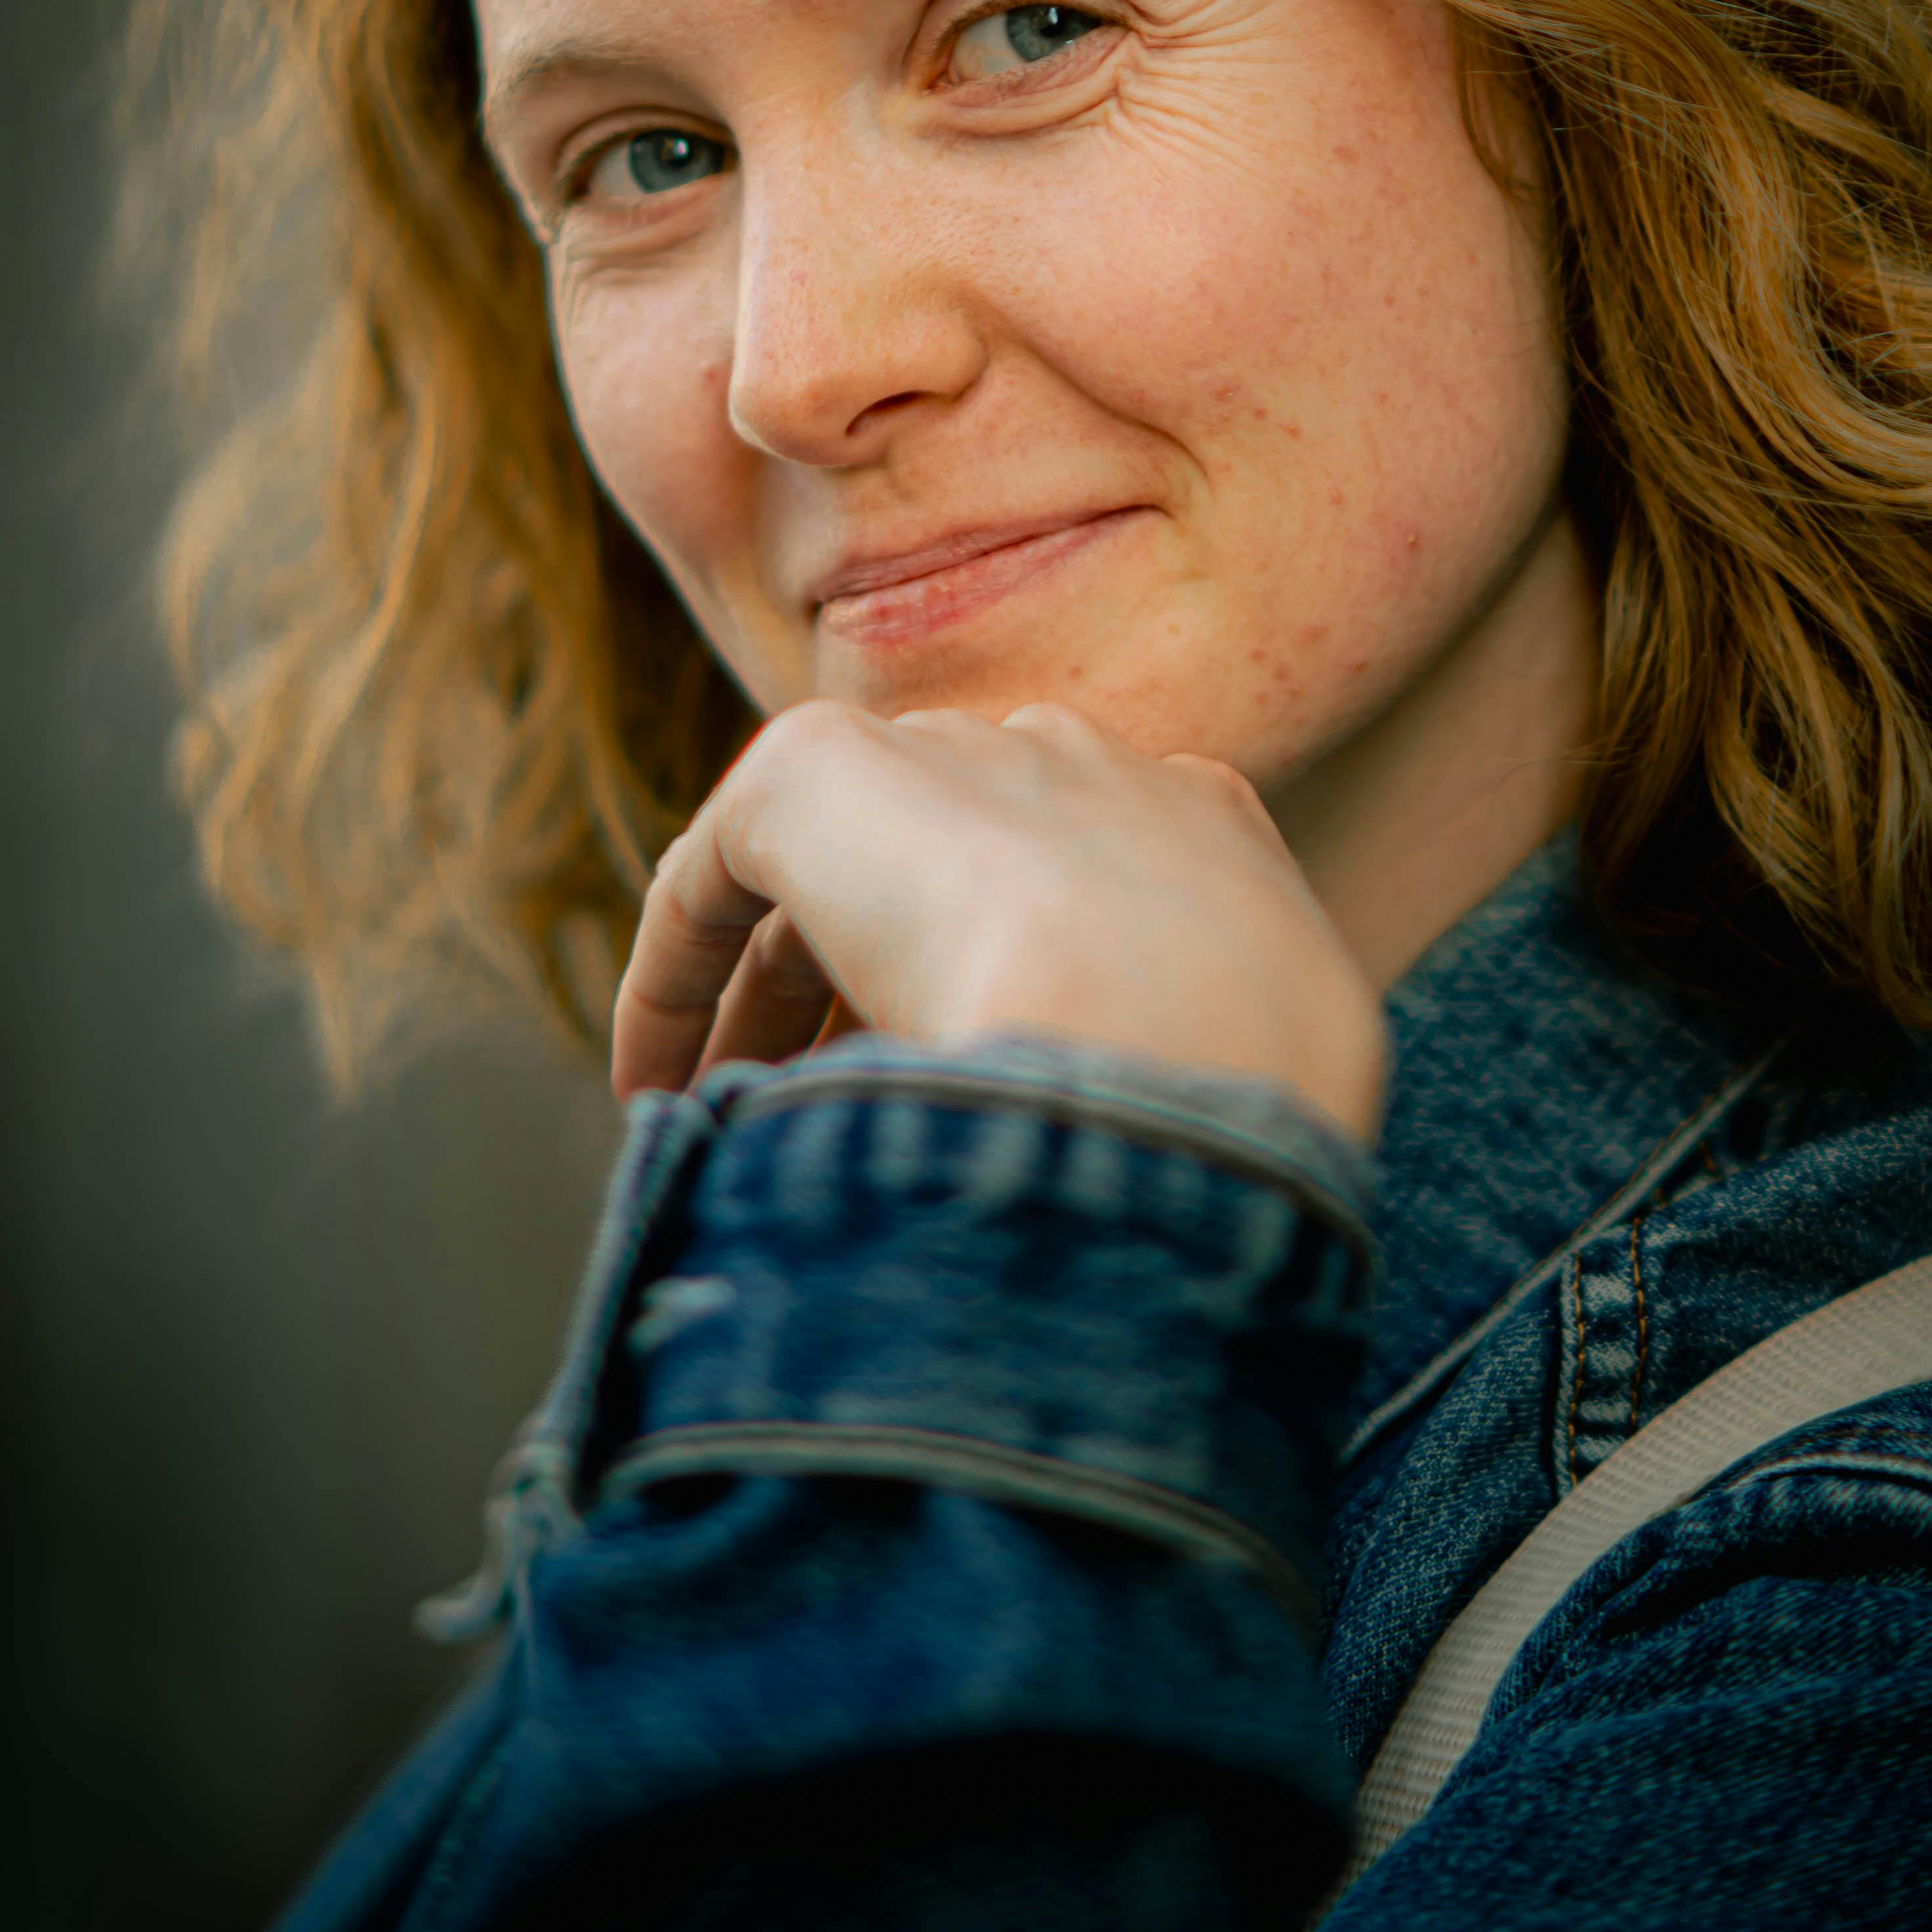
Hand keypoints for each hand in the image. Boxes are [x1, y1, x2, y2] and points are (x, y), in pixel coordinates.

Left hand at [609, 701, 1385, 1145]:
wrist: (1173, 1074)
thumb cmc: (1249, 1120)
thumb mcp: (1281, 1085)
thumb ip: (1206, 1072)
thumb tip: (1152, 1174)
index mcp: (1198, 823)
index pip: (1076, 880)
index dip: (999, 982)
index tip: (962, 1090)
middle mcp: (1073, 765)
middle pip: (939, 866)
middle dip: (868, 992)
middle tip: (823, 1120)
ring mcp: (951, 758)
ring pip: (823, 872)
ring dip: (766, 1004)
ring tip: (722, 1125)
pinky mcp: (819, 772)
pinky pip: (718, 873)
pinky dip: (674, 977)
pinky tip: (650, 1085)